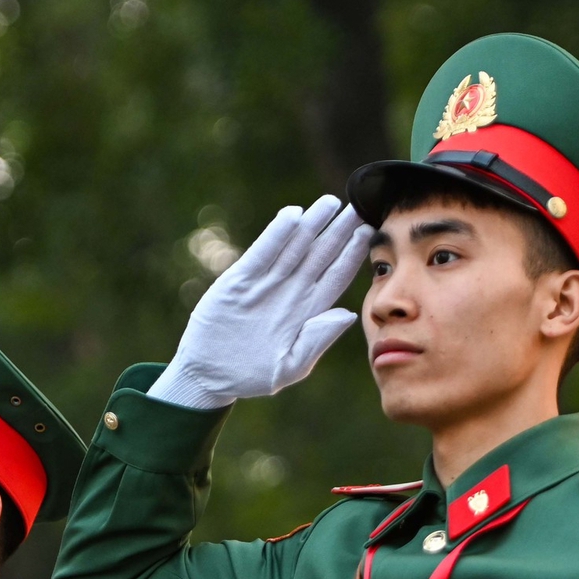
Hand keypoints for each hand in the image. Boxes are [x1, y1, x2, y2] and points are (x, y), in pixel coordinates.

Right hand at [148, 195, 371, 409]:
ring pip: (293, 248)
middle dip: (338, 230)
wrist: (209, 375)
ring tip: (330, 203)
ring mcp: (264, 284)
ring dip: (311, 224)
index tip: (369, 233)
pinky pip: (262, 252)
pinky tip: (292, 215)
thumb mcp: (290, 366)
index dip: (352, 255)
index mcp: (307, 311)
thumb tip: (347, 314)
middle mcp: (289, 292)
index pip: (335, 276)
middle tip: (357, 206)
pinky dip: (276, 234)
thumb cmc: (252, 375)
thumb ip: (317, 341)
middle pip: (319, 255)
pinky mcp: (239, 281)